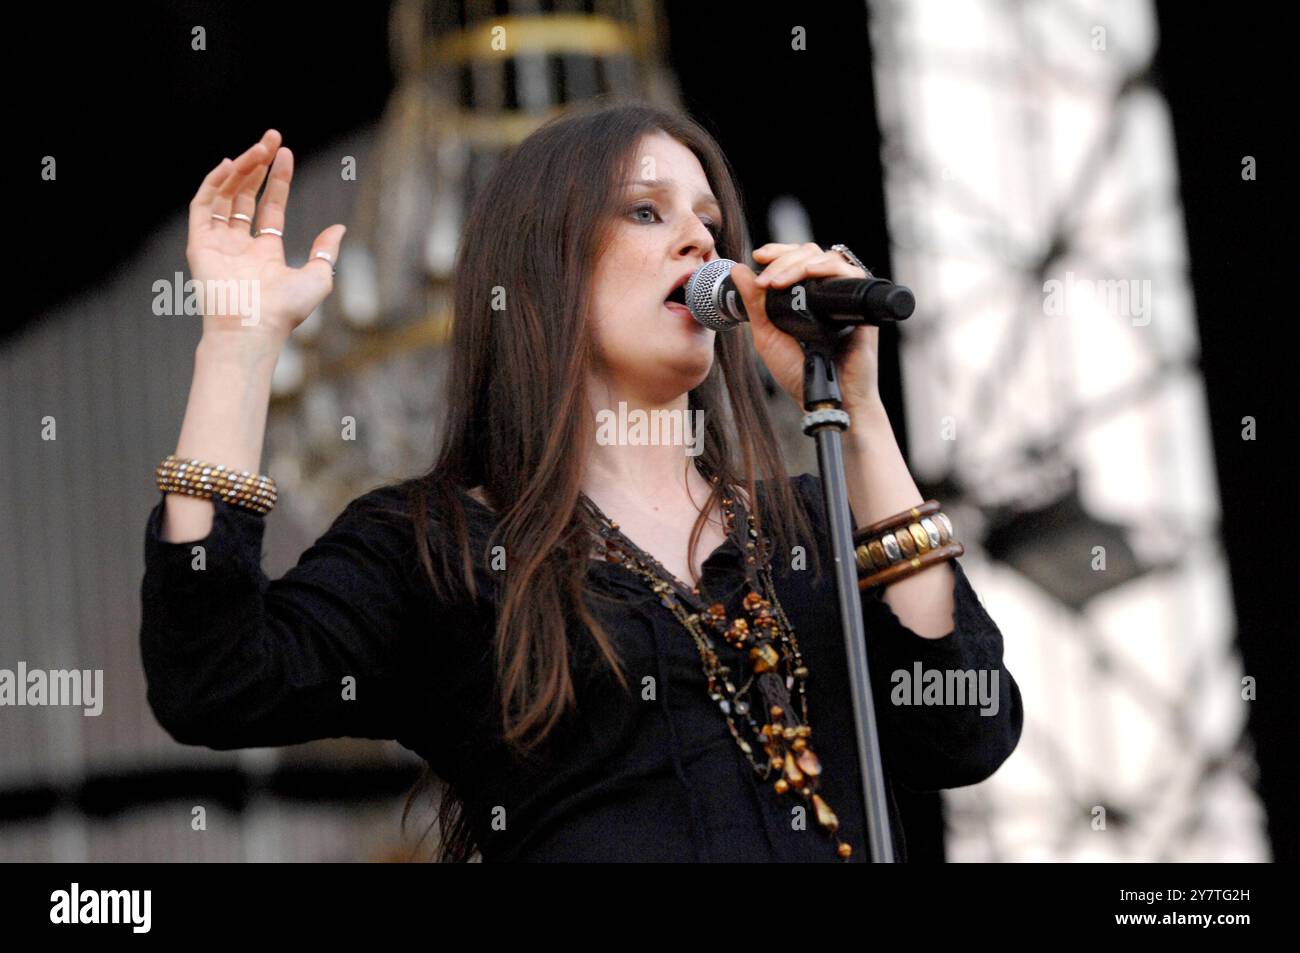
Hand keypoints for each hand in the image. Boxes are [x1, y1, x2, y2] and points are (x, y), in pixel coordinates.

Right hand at [186, 128, 345, 343]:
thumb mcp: (317, 277)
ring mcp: (218, 244)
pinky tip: (229, 165)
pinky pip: (202, 206)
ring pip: (224, 196)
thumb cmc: (285, 310)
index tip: (286, 154)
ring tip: (258, 148)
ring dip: (240, 169)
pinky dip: (212, 184)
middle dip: (258, 166)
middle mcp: (239, 247)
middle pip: (245, 196)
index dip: (277, 181)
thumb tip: (338, 228)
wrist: (252, 326)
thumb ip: (325, 251)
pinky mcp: (199, 244)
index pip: (269, 208)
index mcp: (264, 254)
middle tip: (271, 139)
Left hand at [730, 242, 881, 411]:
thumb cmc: (799, 373)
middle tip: (765, 280)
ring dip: (799, 263)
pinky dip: (830, 268)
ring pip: (829, 258)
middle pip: (810, 254)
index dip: (779, 252)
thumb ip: (754, 305)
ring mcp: (844, 299)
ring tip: (778, 282)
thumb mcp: (768, 336)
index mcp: (805, 297)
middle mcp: (826, 294)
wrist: (822, 399)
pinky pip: (853, 274)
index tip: (759, 256)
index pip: (796, 260)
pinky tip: (810, 273)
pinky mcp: (860, 307)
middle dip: (783, 258)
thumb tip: (738, 270)